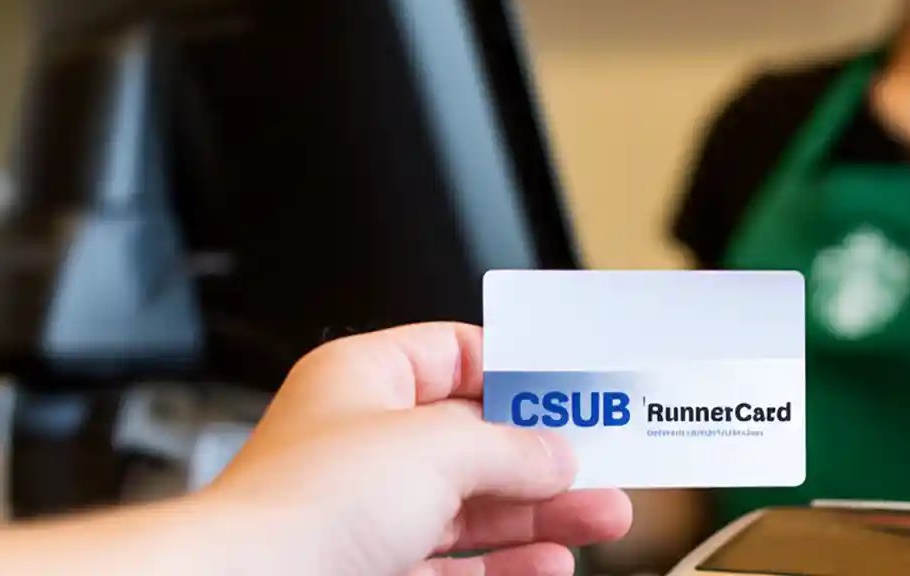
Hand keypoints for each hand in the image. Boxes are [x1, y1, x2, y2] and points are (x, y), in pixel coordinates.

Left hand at [204, 322, 632, 575]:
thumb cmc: (304, 504)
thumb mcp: (435, 448)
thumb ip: (508, 446)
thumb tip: (554, 453)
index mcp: (363, 381)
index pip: (452, 354)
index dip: (514, 369)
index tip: (568, 388)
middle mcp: (364, 443)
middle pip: (476, 439)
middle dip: (545, 455)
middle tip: (604, 461)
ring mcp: (368, 512)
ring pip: (473, 506)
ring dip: (542, 512)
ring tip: (603, 516)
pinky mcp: (375, 569)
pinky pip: (457, 561)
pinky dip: (507, 563)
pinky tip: (550, 563)